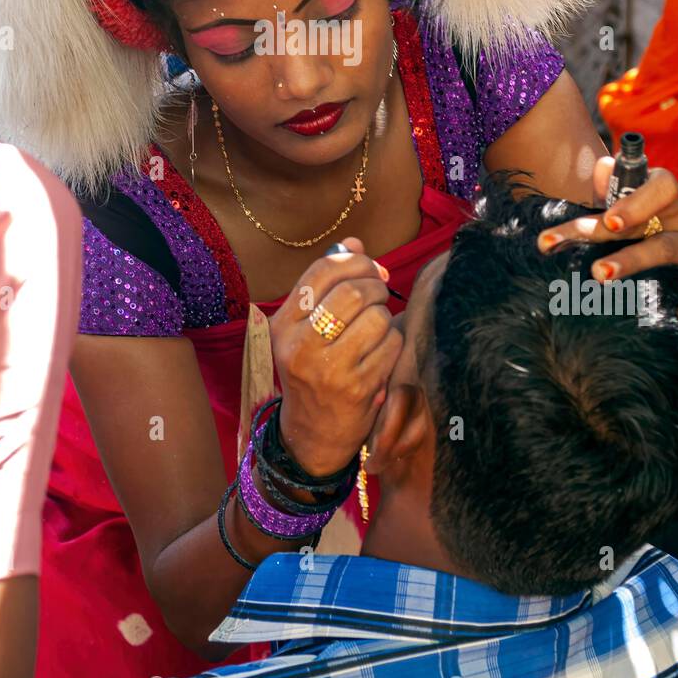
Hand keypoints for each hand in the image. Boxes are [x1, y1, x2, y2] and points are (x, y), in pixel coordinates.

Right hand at [269, 238, 401, 477]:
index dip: (353, 260)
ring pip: (376, 318)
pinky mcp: (358, 388)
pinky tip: (382, 352)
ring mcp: (329, 370)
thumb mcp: (305, 328)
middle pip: (352, 292)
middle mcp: (300, 346)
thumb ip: (327, 283)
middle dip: (375, 286)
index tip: (369, 268)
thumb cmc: (312, 370)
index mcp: (283, 325)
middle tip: (379, 293)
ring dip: (386, 317)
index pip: (321, 271)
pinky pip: (391, 346)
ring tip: (377, 328)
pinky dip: (394, 342)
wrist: (311, 434)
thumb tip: (354, 243)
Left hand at [537, 157, 677, 317]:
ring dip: (636, 266)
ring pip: (668, 255)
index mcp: (665, 192)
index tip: (609, 221)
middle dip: (623, 250)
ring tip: (608, 280)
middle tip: (597, 270)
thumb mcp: (617, 193)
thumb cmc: (627, 210)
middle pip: (656, 231)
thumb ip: (609, 182)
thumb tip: (604, 170)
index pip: (660, 187)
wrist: (649, 229)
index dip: (636, 204)